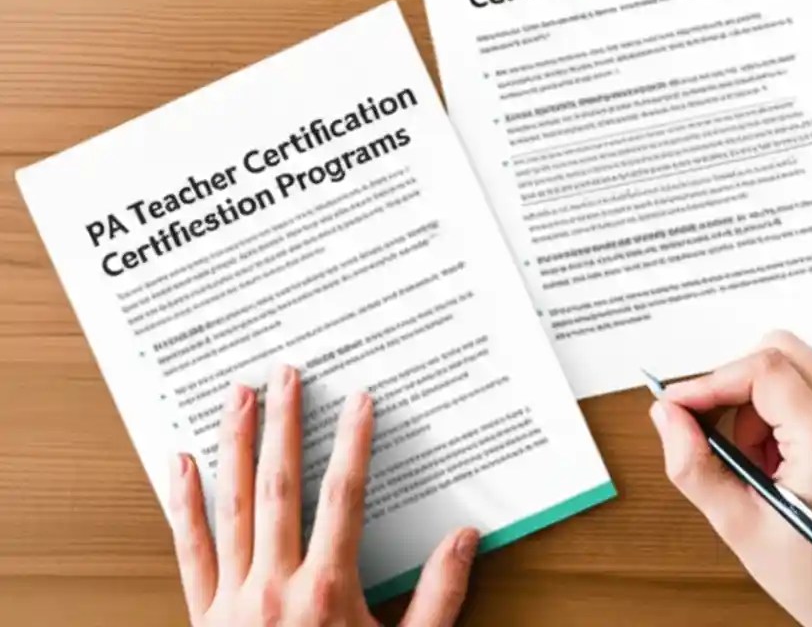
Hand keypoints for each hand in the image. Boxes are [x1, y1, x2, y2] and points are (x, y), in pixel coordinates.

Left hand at [167, 365, 477, 625]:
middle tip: (285, 376)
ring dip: (232, 445)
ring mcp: (232, 599)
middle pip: (279, 487)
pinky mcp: (202, 617)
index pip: (344, 498)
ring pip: (230, 506)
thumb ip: (440, 597)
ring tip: (235, 397)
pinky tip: (181, 464)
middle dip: (283, 425)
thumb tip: (465, 540)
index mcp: (327, 591)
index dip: (353, 444)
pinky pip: (190, 551)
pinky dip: (183, 505)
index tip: (359, 402)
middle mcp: (275, 586)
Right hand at [649, 333, 811, 626]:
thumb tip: (667, 416)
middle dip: (736, 385)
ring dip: (759, 403)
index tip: (679, 407)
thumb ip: (694, 465)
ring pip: (794, 368)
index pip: (762, 369)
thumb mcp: (740, 526)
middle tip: (722, 437)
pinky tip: (779, 463)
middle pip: (781, 351)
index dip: (710, 381)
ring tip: (758, 465)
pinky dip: (782, 414)